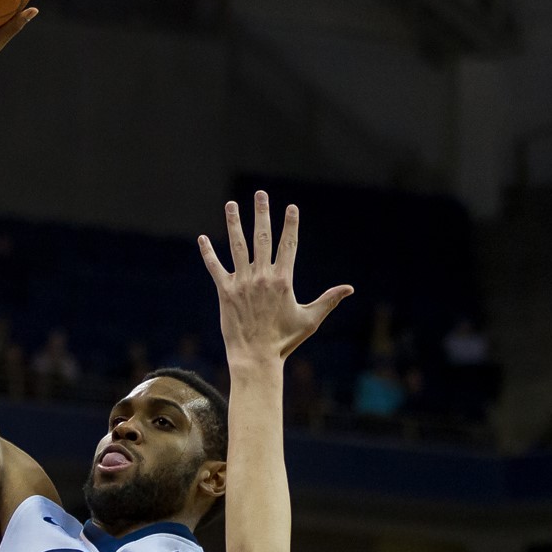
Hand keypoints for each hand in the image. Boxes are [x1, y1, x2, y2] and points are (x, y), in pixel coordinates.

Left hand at [198, 190, 352, 366]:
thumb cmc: (285, 340)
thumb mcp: (310, 319)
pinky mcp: (225, 292)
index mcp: (283, 280)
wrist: (256, 357)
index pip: (289, 245)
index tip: (291, 207)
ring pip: (237, 246)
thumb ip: (329, 300)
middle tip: (261, 194)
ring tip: (231, 205)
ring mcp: (242, 282)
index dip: (291, 225)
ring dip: (234, 223)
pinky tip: (202, 238)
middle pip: (262, 238)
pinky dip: (208, 253)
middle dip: (262, 214)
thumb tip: (349, 288)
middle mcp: (262, 276)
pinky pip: (215, 267)